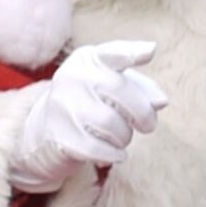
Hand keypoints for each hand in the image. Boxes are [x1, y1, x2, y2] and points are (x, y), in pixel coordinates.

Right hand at [8, 39, 169, 193]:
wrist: (45, 131)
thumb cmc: (90, 104)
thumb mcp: (113, 89)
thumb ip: (140, 89)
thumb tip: (161, 101)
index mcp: (88, 59)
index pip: (112, 53)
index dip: (132, 53)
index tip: (150, 51)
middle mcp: (72, 77)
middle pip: (121, 92)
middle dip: (143, 114)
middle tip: (148, 125)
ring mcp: (62, 106)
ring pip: (112, 124)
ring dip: (125, 137)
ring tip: (120, 137)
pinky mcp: (59, 136)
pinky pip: (98, 149)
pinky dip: (113, 155)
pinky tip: (114, 154)